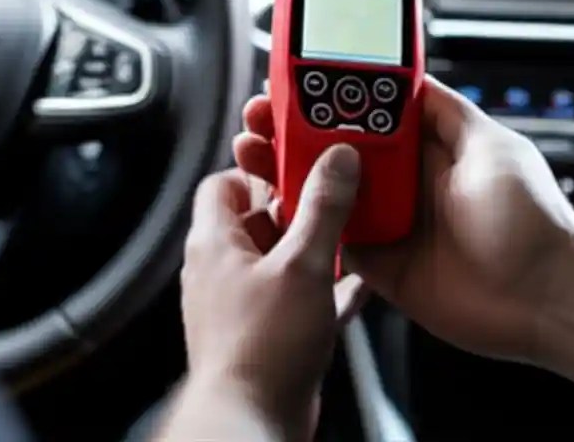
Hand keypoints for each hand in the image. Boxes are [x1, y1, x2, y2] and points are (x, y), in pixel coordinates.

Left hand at [174, 148, 368, 440]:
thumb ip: (323, 208)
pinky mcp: (266, 334)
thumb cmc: (261, 347)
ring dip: (317, 247)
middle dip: (299, 206)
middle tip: (336, 193)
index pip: (222, 181)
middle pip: (258, 218)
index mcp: (215, 242)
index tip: (297, 158)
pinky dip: (326, 288)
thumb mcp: (303, 264)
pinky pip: (298, 298)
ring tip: (354, 234)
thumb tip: (336, 160)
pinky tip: (358, 286)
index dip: (258, 166)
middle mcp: (221, 270)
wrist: (252, 418)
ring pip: (282, 259)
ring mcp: (243, 303)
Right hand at [234, 76, 573, 362]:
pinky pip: (329, 238)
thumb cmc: (530, 220)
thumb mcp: (491, 145)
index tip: (292, 83)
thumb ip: (446, 112)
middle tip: (259, 119)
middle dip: (293, 131)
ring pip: (323, 192)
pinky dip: (300, 223)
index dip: (326, 98)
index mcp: (425, 150)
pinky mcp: (379, 264)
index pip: (364, 113)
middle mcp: (402, 183)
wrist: (544, 297)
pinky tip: (273, 204)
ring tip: (253, 153)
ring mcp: (388, 223)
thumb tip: (411, 74)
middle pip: (334, 150)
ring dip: (286, 172)